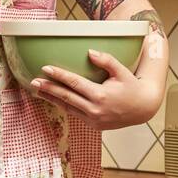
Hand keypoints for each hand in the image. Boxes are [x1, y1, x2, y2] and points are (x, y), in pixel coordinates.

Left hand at [30, 46, 160, 128]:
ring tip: (38, 90)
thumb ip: (106, 60)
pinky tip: (54, 99)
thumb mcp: (122, 71)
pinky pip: (75, 113)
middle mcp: (94, 110)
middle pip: (66, 97)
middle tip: (34, 81)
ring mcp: (93, 120)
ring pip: (67, 107)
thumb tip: (89, 52)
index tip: (45, 68)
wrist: (143, 109)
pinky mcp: (93, 125)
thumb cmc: (132, 86)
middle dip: (48, 89)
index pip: (74, 83)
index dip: (59, 75)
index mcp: (100, 96)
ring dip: (52, 99)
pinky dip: (63, 106)